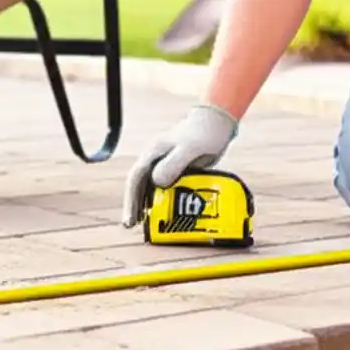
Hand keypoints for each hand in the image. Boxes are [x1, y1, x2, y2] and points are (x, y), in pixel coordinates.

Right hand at [120, 104, 238, 226]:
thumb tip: (157, 182)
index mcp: (153, 153)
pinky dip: (166, 201)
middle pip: (140, 186)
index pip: (135, 179)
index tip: (131, 219)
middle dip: (136, 206)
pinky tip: (169, 214)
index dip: (131, 200)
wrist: (218, 123)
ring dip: (149, 204)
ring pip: (153, 188)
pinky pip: (168, 188)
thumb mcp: (189, 148)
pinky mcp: (179, 171)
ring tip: (148, 224)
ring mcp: (167, 166)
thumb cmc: (204, 133)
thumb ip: (174, 164)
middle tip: (133, 226)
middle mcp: (156, 160)